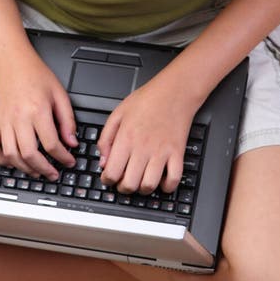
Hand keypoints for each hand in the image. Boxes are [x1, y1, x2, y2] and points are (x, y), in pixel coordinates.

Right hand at [0, 51, 77, 178]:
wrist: (11, 62)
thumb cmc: (34, 74)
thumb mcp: (59, 93)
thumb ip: (67, 120)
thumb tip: (71, 142)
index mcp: (37, 111)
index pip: (52, 144)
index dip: (63, 157)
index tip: (69, 160)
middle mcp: (19, 118)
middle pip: (30, 154)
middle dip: (44, 169)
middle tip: (53, 173)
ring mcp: (4, 121)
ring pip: (11, 155)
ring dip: (25, 168)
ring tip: (36, 172)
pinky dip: (1, 159)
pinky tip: (12, 162)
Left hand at [96, 74, 202, 194]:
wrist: (175, 92)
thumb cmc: (147, 99)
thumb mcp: (118, 113)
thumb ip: (106, 138)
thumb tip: (102, 161)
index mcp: (126, 138)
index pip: (112, 172)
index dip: (107, 180)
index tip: (108, 178)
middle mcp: (143, 148)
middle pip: (129, 184)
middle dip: (123, 188)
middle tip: (123, 182)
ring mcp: (162, 152)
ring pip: (149, 186)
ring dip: (142, 189)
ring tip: (140, 181)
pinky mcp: (177, 153)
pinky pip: (173, 180)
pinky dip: (166, 187)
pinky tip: (160, 180)